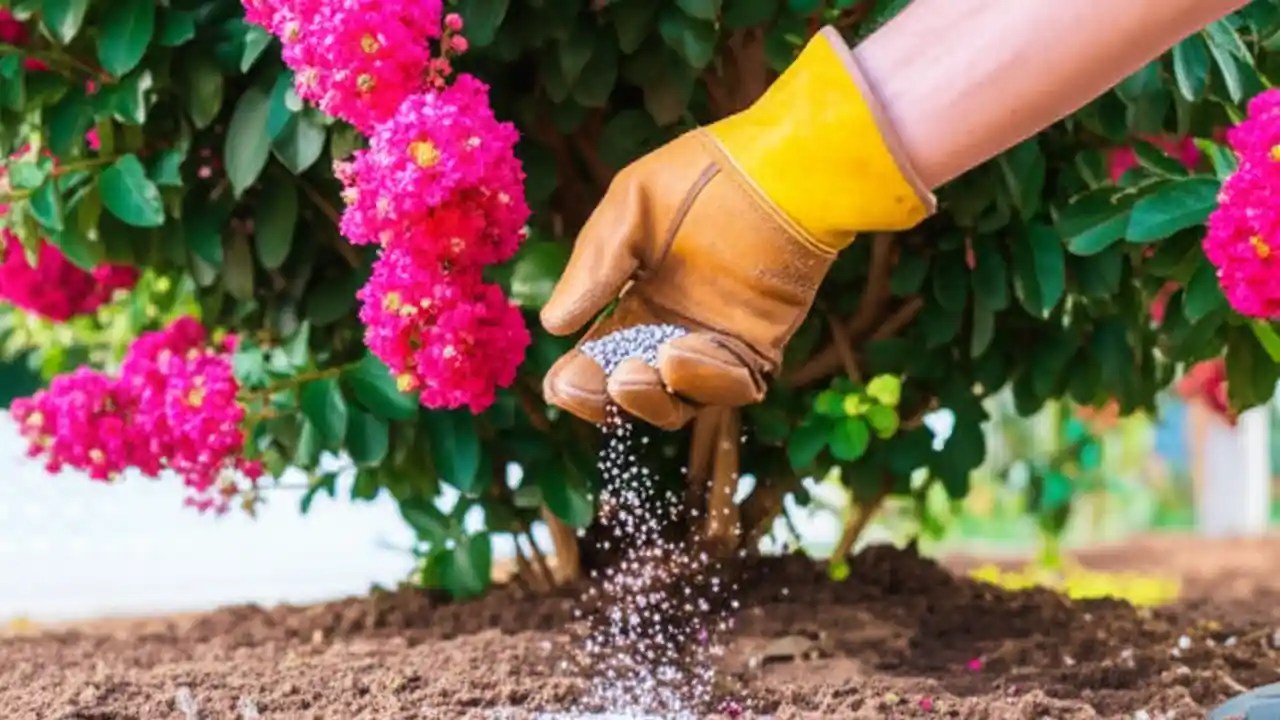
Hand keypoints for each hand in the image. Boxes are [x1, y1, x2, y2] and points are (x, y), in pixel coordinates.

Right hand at [539, 28, 932, 430]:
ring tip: (635, 372)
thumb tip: (553, 325)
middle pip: (634, 392)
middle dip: (606, 400)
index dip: (578, 381)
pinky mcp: (761, 345)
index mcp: (637, 302)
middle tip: (590, 385)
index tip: (560, 385)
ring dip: (653, 399)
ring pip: (681, 401)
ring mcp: (718, 342)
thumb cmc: (702, 175)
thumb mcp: (629, 210)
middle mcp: (675, 330)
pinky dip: (706, 383)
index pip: (599, 359)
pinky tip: (678, 357)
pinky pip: (735, 386)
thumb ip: (595, 267)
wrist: (778, 165)